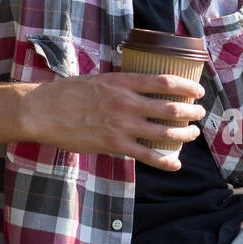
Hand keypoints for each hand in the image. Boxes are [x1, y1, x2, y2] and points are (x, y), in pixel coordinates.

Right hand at [19, 72, 207, 170]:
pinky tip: (176, 164)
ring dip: (184, 134)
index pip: (165, 82)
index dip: (188, 86)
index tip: (198, 90)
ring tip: (192, 134)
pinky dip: (165, 161)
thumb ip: (120, 84)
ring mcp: (122, 125)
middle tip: (200, 113)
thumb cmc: (66, 93)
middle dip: (192, 112)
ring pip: (164, 132)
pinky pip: (147, 155)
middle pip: (172, 108)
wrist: (42, 112)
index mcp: (123, 82)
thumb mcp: (97, 79)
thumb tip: (137, 87)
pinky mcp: (114, 145)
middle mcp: (127, 102)